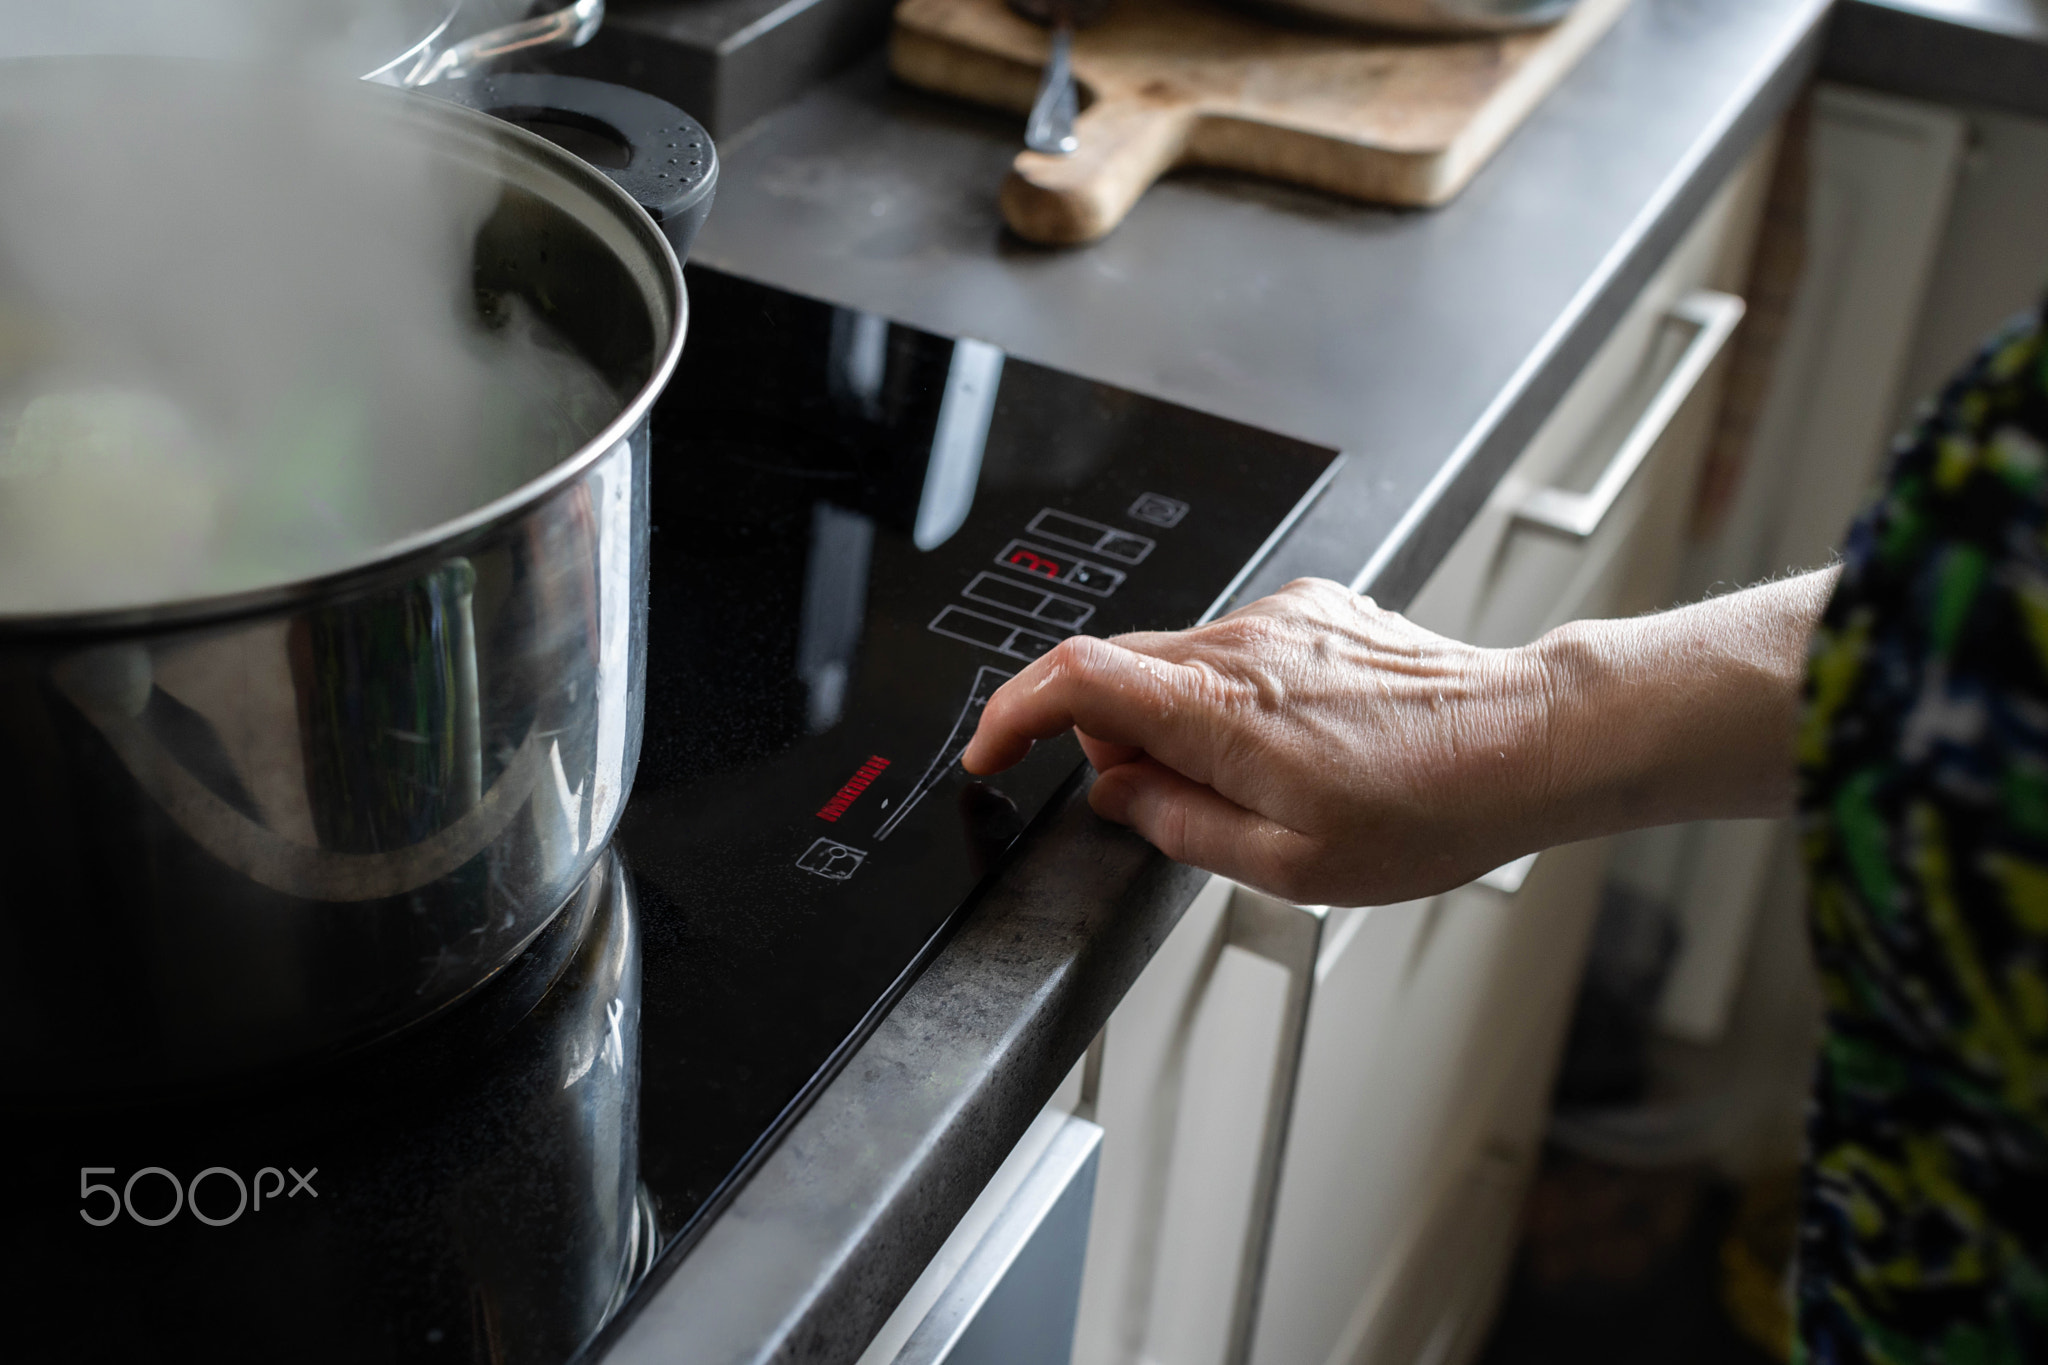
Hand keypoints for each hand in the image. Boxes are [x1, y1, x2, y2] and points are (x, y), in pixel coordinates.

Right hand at [960, 578, 1558, 905]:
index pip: (1072, 680)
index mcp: (1222, 713)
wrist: (1522, 742)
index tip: (991, 755)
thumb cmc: (1428, 808)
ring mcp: (1277, 617)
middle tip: (1161, 802)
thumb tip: (1118, 802)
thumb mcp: (1290, 867)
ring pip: (1171, 661)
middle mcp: (1240, 645)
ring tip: (1251, 783)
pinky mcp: (1310, 607)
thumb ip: (1179, 829)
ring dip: (1172, 722)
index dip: (1010, 715)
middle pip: (1112, 671)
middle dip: (1105, 741)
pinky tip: (1287, 742)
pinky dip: (1222, 696)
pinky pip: (1228, 647)